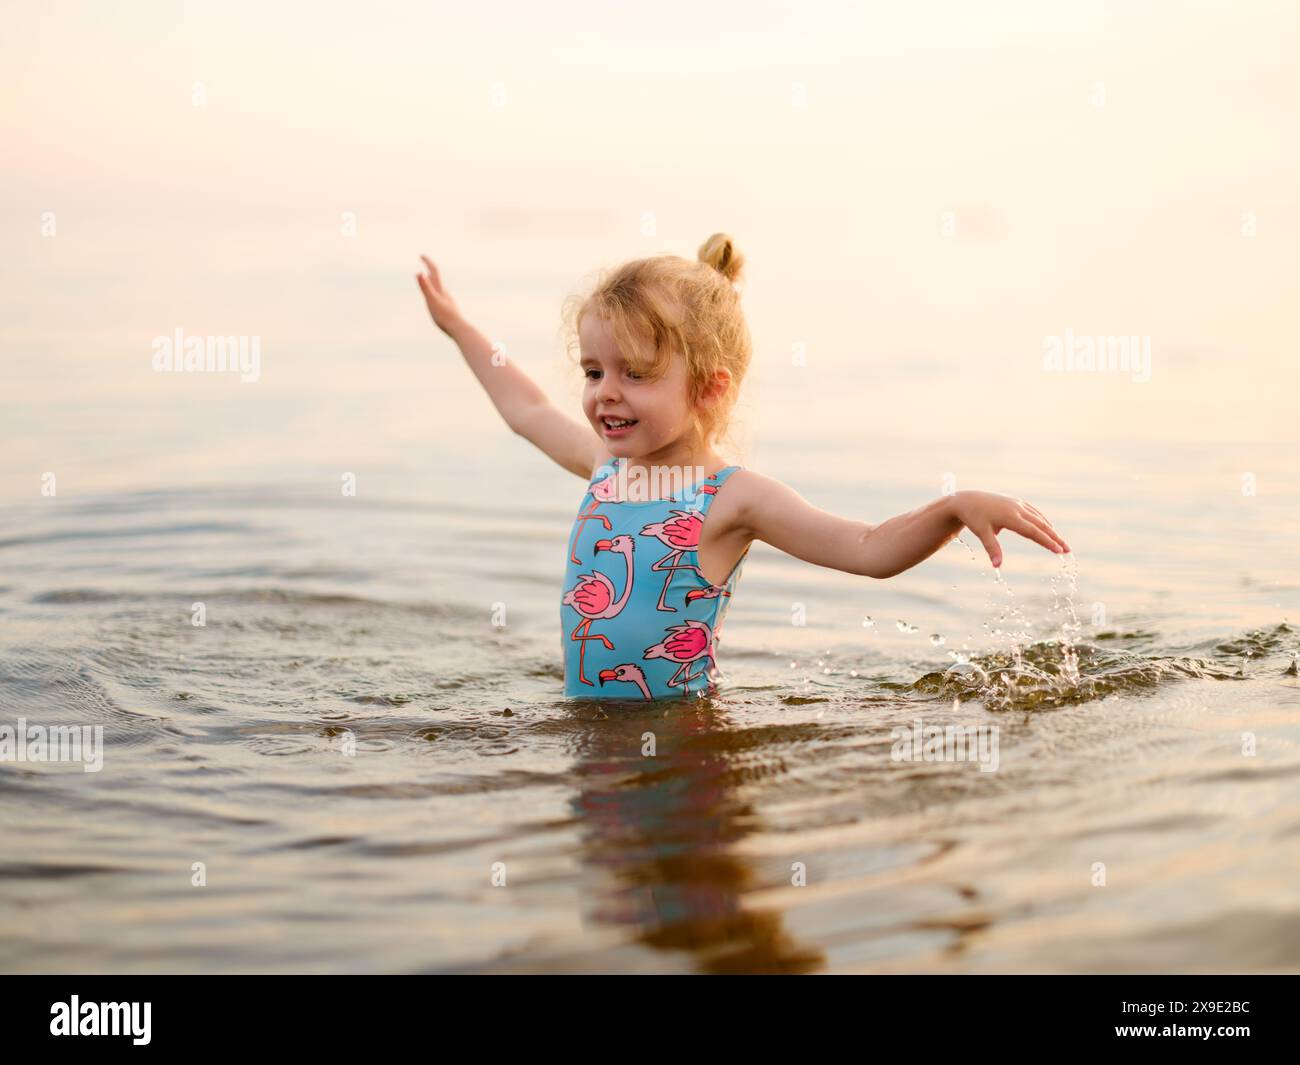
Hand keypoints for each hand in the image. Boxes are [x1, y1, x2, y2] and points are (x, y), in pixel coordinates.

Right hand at [415, 255, 463, 336]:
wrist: (459, 329)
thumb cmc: (444, 316)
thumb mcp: (432, 301)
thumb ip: (426, 287)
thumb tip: (420, 272)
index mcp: (440, 290)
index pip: (434, 271)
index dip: (428, 262)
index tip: (421, 255)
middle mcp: (445, 294)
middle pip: (437, 279)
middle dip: (430, 270)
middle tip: (426, 263)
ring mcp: (448, 302)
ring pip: (440, 289)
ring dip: (434, 282)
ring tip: (429, 279)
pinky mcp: (449, 310)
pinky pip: (442, 300)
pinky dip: (437, 295)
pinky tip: (438, 302)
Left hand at [949, 490, 1069, 567]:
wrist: (966, 499)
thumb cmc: (973, 517)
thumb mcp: (981, 533)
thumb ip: (991, 548)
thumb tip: (997, 566)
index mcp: (1010, 516)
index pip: (1033, 531)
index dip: (1047, 541)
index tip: (1059, 551)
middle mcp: (1017, 508)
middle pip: (1041, 525)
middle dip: (1055, 538)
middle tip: (1067, 551)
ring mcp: (1018, 504)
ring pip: (1039, 518)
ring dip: (1051, 530)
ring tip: (1061, 543)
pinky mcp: (1016, 502)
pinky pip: (1033, 512)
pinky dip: (1042, 521)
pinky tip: (1048, 528)